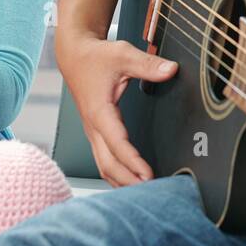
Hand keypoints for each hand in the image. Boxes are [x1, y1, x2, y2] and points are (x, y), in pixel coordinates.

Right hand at [55, 32, 176, 186]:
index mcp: (99, 112)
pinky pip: (104, 160)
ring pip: (104, 166)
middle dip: (128, 180)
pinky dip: (117, 174)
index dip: (133, 162)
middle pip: (108, 164)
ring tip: (145, 191)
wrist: (74, 55)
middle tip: (152, 191)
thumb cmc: (96, 57)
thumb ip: (148, 64)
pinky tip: (131, 181)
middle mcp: (93, 127)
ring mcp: (93, 132)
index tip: (149, 175)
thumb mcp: (123, 54)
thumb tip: (171, 70)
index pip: (117, 144)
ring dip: (122, 181)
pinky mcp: (95, 133)